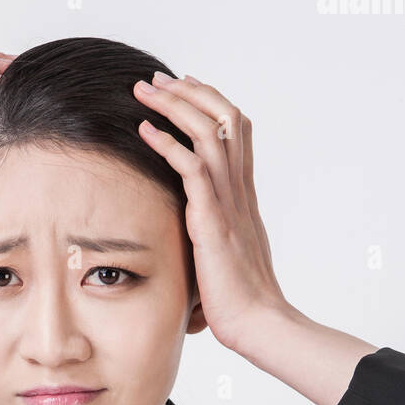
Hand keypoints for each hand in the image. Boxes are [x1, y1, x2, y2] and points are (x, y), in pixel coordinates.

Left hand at [133, 72, 288, 348]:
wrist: (259, 325)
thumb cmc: (240, 304)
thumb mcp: (223, 261)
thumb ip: (210, 240)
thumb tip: (192, 246)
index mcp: (243, 197)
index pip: (235, 132)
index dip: (210, 103)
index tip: (183, 88)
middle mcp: (240, 191)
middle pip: (225, 118)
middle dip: (189, 92)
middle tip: (156, 79)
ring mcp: (229, 203)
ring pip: (208, 132)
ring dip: (175, 105)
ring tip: (145, 91)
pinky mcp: (214, 220)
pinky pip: (193, 167)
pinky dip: (168, 143)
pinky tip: (146, 130)